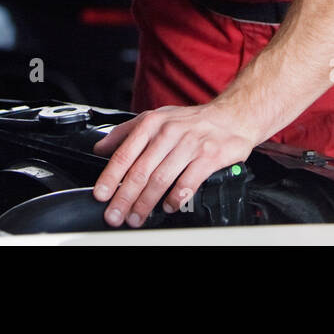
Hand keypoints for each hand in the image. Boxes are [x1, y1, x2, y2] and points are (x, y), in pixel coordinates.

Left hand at [91, 103, 256, 227]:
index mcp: (153, 123)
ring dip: (146, 203)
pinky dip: (175, 199)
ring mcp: (190, 144)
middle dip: (124, 198)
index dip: (110, 177)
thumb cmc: (192, 121)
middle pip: (141, 171)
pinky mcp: (209, 156)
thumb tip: (100, 148)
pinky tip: (168, 207)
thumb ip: (126, 132)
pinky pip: (187, 183)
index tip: (101, 195)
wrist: (233, 116)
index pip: (125, 153)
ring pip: (161, 179)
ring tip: (136, 218)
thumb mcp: (157, 117)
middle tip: (115, 215)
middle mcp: (169, 132)